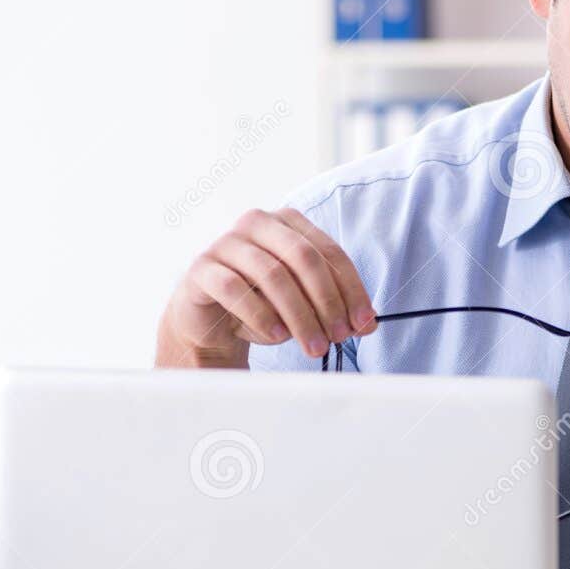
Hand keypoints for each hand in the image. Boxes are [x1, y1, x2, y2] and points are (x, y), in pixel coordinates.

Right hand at [156, 208, 376, 368]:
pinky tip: (277, 335)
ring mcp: (226, 243)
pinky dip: (261, 315)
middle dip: (327, 301)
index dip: (351, 288)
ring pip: (272, 274)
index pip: (329, 252)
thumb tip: (367, 323)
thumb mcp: (303, 305)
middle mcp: (257, 224)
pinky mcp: (202, 268)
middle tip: (338, 337)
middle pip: (304, 257)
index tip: (363, 323)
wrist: (209, 320)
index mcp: (288, 223)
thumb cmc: (261, 304)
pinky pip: (235, 289)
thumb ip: (333, 308)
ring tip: (313, 345)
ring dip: (299, 315)